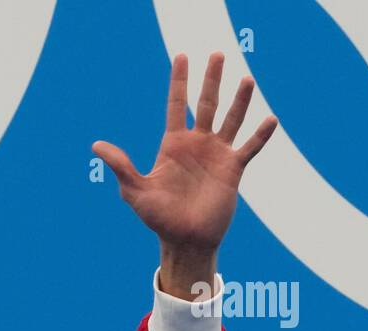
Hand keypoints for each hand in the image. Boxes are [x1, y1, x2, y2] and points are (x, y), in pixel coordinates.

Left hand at [92, 53, 277, 297]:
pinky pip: (249, 148)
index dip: (178, 81)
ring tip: (247, 79)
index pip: (176, 105)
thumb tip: (96, 146)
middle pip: (206, 103)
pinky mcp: (233, 169)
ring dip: (239, 101)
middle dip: (211, 79)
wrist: (184, 240)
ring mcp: (217, 155)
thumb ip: (121, 166)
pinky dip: (260, 135)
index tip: (181, 57)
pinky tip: (270, 120)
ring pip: (231, 120)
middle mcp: (197, 144)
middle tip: (218, 53)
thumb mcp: (135, 191)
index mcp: (173, 145)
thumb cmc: (158, 218)